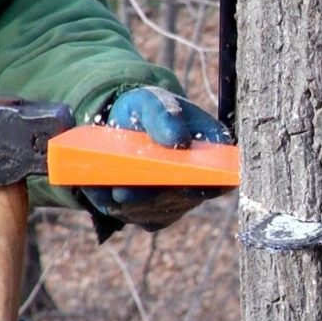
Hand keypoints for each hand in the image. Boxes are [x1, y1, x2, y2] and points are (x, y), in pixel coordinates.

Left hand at [81, 87, 231, 230]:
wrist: (126, 128)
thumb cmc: (147, 111)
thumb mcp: (153, 103)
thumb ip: (164, 115)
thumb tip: (178, 141)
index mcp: (212, 150)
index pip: (221, 174)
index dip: (208, 184)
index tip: (185, 186)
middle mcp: (202, 181)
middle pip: (182, 199)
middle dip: (150, 196)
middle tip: (122, 193)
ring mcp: (180, 202)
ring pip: (156, 211)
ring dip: (127, 201)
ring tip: (100, 184)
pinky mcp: (157, 215)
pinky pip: (138, 217)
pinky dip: (116, 206)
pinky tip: (100, 188)